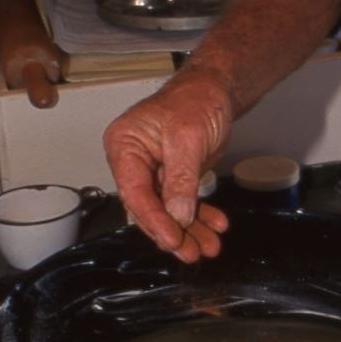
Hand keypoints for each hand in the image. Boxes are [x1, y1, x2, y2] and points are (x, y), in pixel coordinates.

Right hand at [102, 69, 233, 262]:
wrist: (215, 88)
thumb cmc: (195, 99)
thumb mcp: (187, 137)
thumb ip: (181, 178)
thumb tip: (177, 214)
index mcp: (125, 146)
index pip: (134, 192)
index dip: (154, 220)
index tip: (173, 239)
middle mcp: (133, 161)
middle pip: (148, 206)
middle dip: (172, 231)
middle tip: (191, 252)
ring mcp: (152, 170)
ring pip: (166, 209)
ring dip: (188, 229)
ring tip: (208, 247)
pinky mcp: (172, 176)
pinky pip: (181, 202)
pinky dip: (198, 215)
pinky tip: (215, 225)